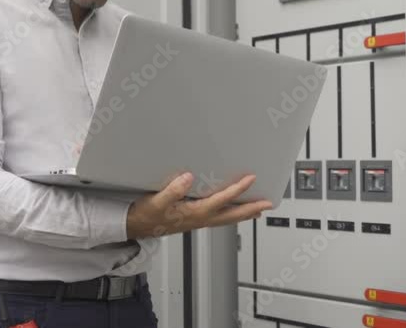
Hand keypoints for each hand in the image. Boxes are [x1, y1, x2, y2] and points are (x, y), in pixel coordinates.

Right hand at [126, 173, 272, 238]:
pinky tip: (234, 211)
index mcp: (194, 213)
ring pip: (227, 219)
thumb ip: (172, 190)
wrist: (137, 227)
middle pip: (232, 215)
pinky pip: (220, 218)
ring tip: (259, 209)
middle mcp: (200, 219)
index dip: (237, 189)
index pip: (221, 200)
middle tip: (268, 204)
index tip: (251, 179)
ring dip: (245, 214)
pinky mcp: (195, 220)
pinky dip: (232, 215)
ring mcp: (199, 221)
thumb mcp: (156, 201)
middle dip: (251, 208)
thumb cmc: (146, 215)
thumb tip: (187, 178)